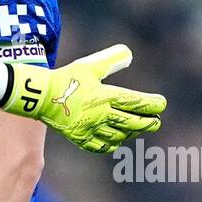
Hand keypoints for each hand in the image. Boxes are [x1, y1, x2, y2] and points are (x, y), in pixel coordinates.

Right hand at [4, 45, 164, 152]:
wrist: (40, 97)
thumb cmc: (66, 78)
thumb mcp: (89, 65)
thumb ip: (111, 59)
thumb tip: (129, 55)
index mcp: (105, 95)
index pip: (136, 102)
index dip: (152, 104)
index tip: (160, 104)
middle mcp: (100, 114)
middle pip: (132, 123)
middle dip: (147, 123)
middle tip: (156, 122)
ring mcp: (90, 128)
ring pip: (118, 136)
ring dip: (131, 133)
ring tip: (136, 128)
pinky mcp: (79, 138)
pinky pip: (101, 146)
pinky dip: (112, 144)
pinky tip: (116, 140)